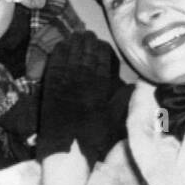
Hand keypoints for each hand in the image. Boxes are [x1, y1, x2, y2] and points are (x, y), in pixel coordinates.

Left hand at [36, 29, 125, 162]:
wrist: (66, 151)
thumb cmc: (92, 138)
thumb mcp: (113, 119)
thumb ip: (123, 99)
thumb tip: (136, 86)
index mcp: (98, 87)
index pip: (100, 60)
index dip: (99, 48)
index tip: (100, 40)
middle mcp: (81, 81)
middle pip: (84, 55)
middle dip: (86, 42)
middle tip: (87, 33)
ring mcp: (64, 84)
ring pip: (69, 57)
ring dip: (72, 44)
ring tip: (75, 35)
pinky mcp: (49, 89)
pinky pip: (54, 65)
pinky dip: (57, 54)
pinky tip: (59, 46)